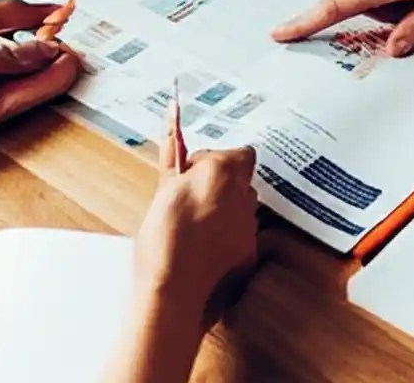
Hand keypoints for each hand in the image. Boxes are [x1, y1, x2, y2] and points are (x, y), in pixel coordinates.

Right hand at [133, 129, 257, 318]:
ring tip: (195, 229)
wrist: (173, 294)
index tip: (190, 175)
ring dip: (225, 212)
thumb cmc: (162, 243)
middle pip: (241, 180)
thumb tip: (173, 119)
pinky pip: (243, 236)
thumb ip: (172, 156)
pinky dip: (228, 239)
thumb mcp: (162, 193)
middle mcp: (243, 196)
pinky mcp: (252, 254)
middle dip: (221, 186)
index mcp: (220, 172)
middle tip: (192, 201)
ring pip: (243, 209)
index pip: (234, 153)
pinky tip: (204, 252)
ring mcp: (250, 226)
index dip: (212, 163)